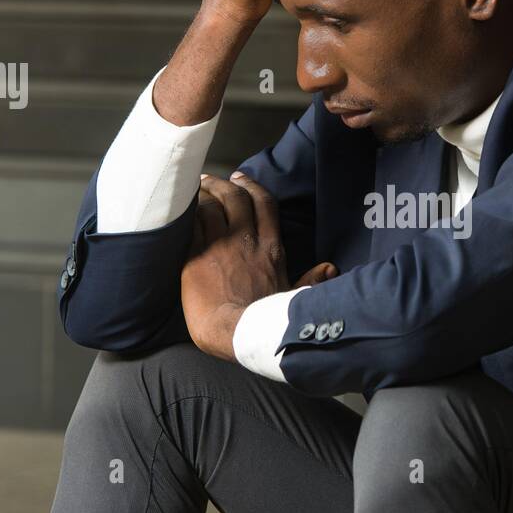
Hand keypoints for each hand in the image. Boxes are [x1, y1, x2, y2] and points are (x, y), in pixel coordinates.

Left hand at [181, 171, 335, 360]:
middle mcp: (245, 241)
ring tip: (195, 191)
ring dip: (202, 195)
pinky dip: (187, 214)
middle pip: (235, 197)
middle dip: (223, 184)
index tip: (241, 179)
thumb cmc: (265, 322)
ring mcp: (219, 246)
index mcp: (270, 248)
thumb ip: (311, 280)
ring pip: (210, 207)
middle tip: (212, 180)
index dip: (251, 187)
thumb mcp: (295, 298)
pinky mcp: (196, 257)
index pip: (264, 204)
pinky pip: (191, 225)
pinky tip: (182, 212)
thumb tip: (330, 269)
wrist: (236, 333)